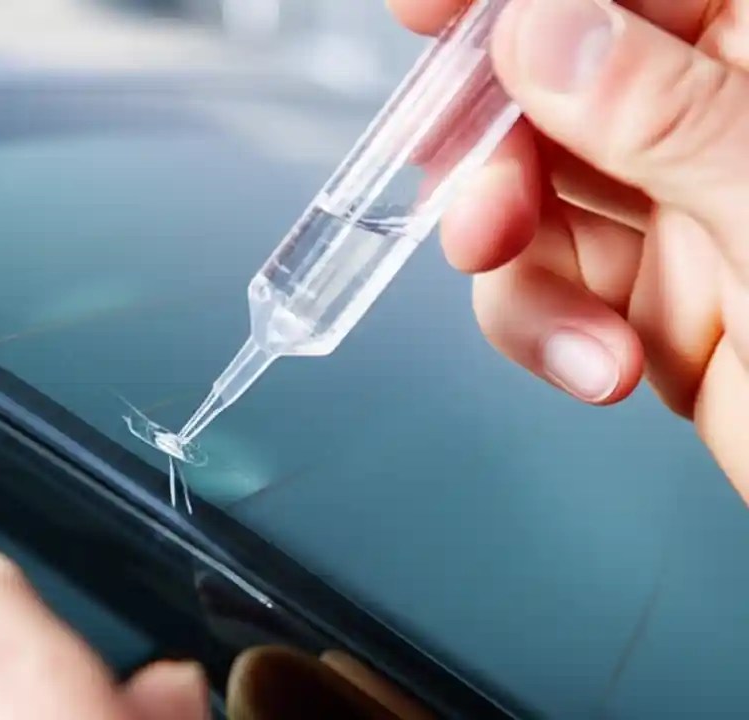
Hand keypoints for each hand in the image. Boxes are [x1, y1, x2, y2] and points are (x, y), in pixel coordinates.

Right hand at [390, 0, 748, 488]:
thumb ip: (664, 115)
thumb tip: (546, 28)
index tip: (426, 10)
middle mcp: (725, 120)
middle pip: (553, 82)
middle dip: (495, 151)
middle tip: (481, 207)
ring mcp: (684, 205)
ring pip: (531, 188)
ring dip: (512, 257)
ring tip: (547, 307)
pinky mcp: (651, 289)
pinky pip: (543, 280)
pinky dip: (541, 326)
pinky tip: (596, 361)